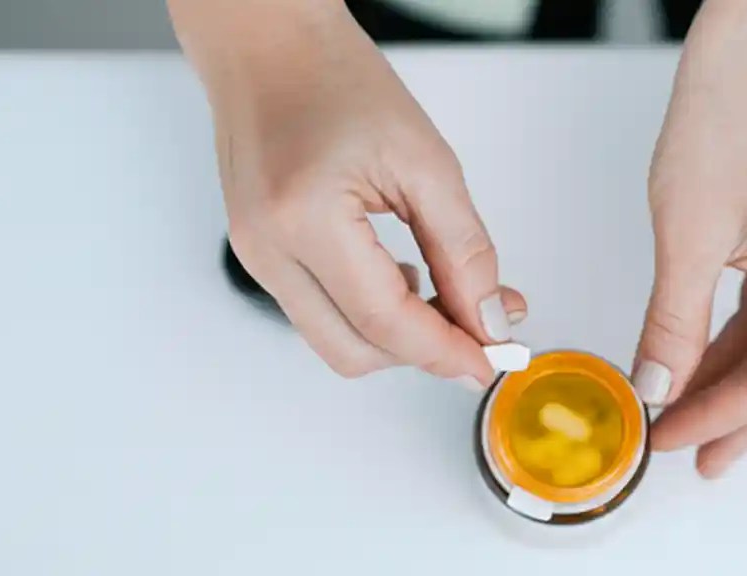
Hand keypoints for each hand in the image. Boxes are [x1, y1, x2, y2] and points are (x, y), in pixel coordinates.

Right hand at [170, 1, 523, 385]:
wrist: (267, 45)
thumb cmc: (334, 79)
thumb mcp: (425, 160)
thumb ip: (463, 250)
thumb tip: (488, 319)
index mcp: (304, 217)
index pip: (384, 320)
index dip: (445, 351)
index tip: (493, 359)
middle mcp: (266, 248)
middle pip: (354, 350)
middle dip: (424, 352)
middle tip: (481, 328)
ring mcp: (254, 257)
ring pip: (336, 342)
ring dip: (397, 336)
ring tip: (443, 292)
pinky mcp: (257, 256)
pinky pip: (319, 314)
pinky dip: (369, 315)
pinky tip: (401, 279)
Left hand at [632, 0, 746, 476]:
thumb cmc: (728, 122)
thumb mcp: (686, 240)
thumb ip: (672, 328)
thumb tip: (655, 389)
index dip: (713, 420)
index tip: (666, 441)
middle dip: (739, 420)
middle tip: (692, 457)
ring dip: (743, 385)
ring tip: (691, 417)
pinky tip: (710, 364)